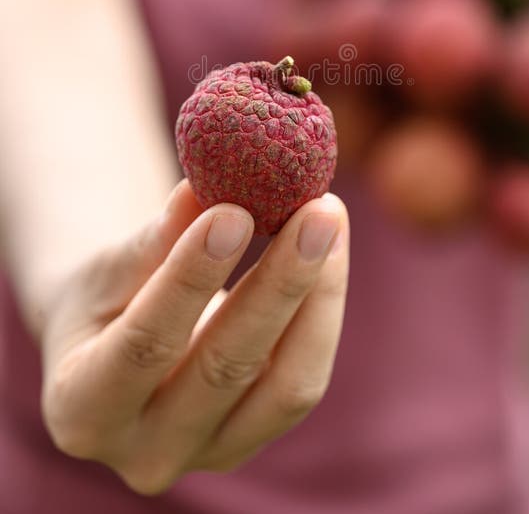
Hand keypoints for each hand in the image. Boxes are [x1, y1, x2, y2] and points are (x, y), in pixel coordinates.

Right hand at [41, 181, 347, 494]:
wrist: (113, 350)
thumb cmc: (103, 299)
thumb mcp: (108, 268)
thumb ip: (155, 238)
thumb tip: (204, 187)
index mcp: (83, 411)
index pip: (144, 344)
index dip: (190, 278)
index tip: (233, 212)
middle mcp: (147, 453)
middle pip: (225, 370)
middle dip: (279, 283)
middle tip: (316, 211)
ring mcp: (210, 455)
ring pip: (286, 387)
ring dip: (318, 295)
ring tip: (331, 217)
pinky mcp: (256, 437)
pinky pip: (303, 381)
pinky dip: (323, 313)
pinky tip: (331, 251)